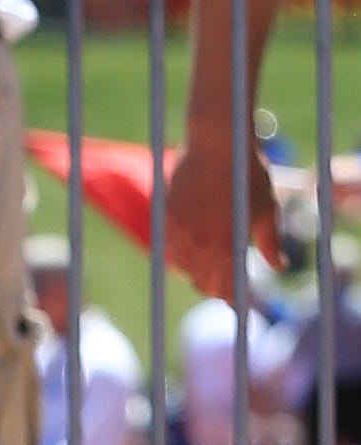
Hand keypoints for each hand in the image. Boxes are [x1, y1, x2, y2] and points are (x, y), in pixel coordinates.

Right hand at [165, 135, 279, 299]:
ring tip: (208, 271)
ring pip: (183, 268)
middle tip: (226, 287)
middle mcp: (201, 242)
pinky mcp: (167, 216)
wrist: (217, 142)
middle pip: (202, 282)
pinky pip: (170, 247)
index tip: (239, 302)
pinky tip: (192, 251)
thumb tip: (278, 266)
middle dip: (215, 288)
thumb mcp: (268, 210)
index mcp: (228, 245)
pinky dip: (181, 255)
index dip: (233, 298)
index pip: (226, 287)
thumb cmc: (249, 174)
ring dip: (195, 273)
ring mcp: (180, 230)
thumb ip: (270, 243)